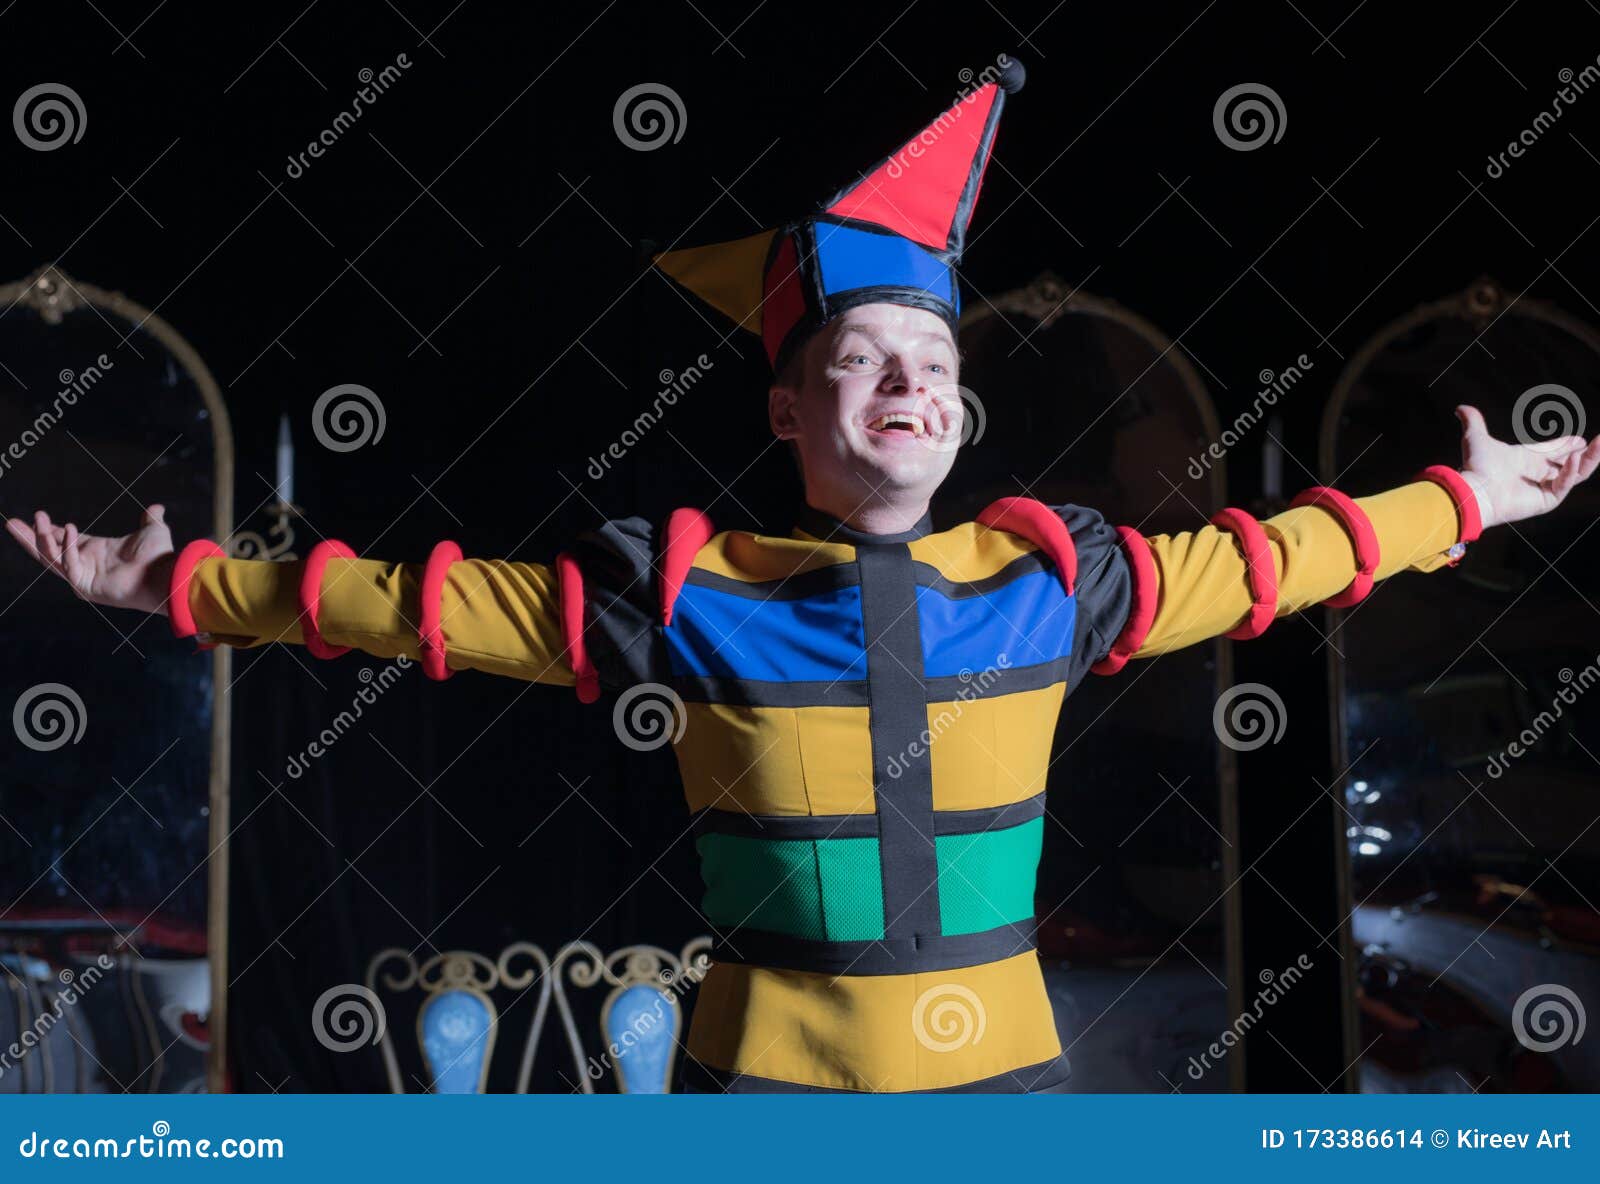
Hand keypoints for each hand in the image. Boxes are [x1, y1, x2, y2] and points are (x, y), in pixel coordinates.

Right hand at [5, 504, 176, 614]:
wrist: (166, 576)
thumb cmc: (159, 558)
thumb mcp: (152, 531)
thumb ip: (150, 519)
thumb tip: (157, 508)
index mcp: (96, 552)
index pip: (64, 540)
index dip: (49, 530)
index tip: (34, 518)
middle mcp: (86, 565)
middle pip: (49, 551)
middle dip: (29, 537)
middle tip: (11, 522)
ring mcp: (84, 577)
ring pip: (52, 558)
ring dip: (42, 538)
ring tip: (36, 519)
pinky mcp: (85, 586)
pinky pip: (69, 565)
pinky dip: (67, 548)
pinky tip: (66, 529)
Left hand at [1456, 405, 1599, 529]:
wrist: (1475, 490)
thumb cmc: (1476, 467)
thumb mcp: (1477, 438)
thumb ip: (1473, 421)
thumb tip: (1460, 408)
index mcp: (1526, 460)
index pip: (1553, 451)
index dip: (1566, 444)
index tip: (1581, 438)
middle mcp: (1537, 474)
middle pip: (1570, 463)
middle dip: (1587, 452)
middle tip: (1599, 441)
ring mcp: (1543, 488)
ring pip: (1576, 473)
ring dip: (1590, 459)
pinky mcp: (1546, 500)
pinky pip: (1565, 483)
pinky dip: (1572, 471)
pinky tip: (1577, 456)